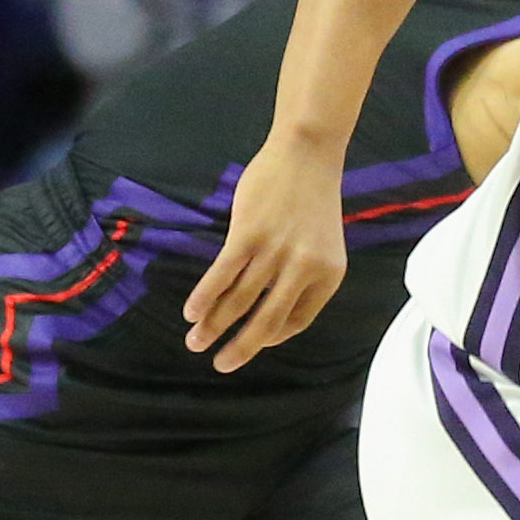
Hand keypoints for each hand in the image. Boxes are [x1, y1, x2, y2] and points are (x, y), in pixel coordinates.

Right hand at [182, 132, 347, 369]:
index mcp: (328, 276)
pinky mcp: (249, 234)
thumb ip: (303, 277)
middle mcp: (304, 269)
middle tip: (220, 366)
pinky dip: (205, 297)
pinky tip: (191, 312)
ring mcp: (276, 251)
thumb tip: (265, 311)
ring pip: (239, 301)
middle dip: (239, 348)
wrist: (307, 153)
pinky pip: (222, 275)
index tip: (251, 345)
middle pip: (266, 322)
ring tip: (195, 342)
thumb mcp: (321, 245)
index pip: (296, 321)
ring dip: (213, 326)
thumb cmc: (310, 200)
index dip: (270, 338)